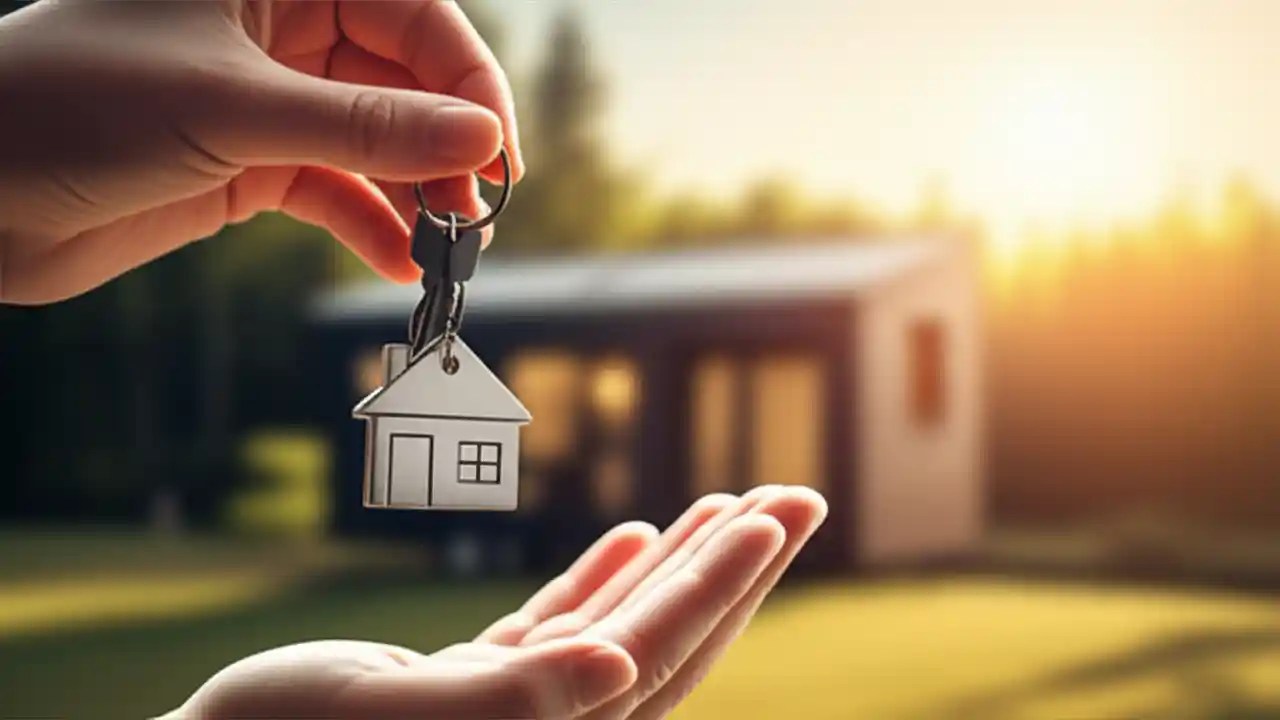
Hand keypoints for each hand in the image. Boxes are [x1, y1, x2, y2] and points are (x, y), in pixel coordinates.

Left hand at [0, 0, 521, 304]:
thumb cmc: (75, 107)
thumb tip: (482, 139)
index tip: (497, 153)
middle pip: (406, 83)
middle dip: (447, 150)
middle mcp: (282, 31)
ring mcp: (271, 102)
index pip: (413, 14)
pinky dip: (371, 228)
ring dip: (418, 196)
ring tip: (451, 251)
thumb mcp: (236, 110)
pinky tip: (397, 263)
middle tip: (477, 218)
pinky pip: (338, 191)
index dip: (467, 81)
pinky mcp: (252, 164)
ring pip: (378, 143)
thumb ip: (367, 127)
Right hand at [173, 487, 827, 718]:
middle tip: (796, 495)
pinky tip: (632, 539)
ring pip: (619, 628)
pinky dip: (597, 583)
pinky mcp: (468, 692)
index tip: (776, 509)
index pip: (659, 650)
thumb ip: (512, 699)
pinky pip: (553, 631)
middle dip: (733, 566)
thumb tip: (620, 670)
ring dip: (679, 566)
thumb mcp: (387, 715)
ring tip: (731, 507)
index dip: (723, 579)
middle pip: (664, 639)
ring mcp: (509, 713)